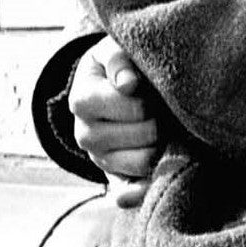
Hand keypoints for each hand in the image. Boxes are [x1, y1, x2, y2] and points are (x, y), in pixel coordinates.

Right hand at [69, 36, 160, 207]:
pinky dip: (145, 189)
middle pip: (146, 134)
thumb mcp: (114, 51)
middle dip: (162, 120)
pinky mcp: (113, 179)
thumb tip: (129, 84)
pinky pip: (126, 196)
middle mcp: (85, 135)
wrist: (111, 88)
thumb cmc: (120, 67)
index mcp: (82, 100)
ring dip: (163, 145)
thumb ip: (119, 59)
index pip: (135, 107)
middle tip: (163, 109)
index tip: (153, 89)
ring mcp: (99, 160)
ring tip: (163, 128)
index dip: (152, 98)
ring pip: (145, 162)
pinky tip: (159, 173)